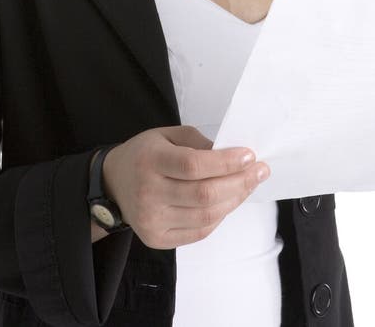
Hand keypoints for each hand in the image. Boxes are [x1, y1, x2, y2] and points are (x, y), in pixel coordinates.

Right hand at [101, 126, 269, 248]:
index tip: (249, 155)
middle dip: (240, 182)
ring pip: (206, 216)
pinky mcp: (157, 239)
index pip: (194, 165)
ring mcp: (152, 220)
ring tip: (249, 185)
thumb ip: (198, 143)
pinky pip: (199, 232)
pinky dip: (220, 216)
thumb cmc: (146, 154)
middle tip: (260, 171)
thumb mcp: (167, 134)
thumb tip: (233, 156)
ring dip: (235, 200)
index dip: (226, 162)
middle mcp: (149, 193)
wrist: (113, 183)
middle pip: (204, 194)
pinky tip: (229, 201)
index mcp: (150, 160)